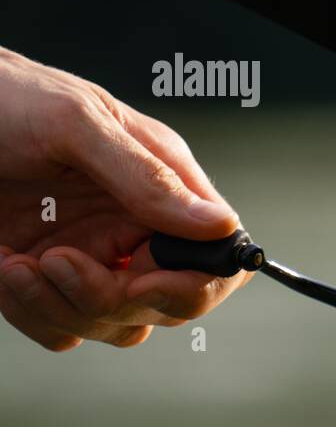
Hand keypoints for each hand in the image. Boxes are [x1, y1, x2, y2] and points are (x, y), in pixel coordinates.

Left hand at [0, 48, 245, 350]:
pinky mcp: (45, 279)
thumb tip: (222, 226)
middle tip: (59, 261)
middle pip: (167, 305)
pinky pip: (59, 329)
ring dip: (61, 307)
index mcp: (164, 186)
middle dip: (112, 299)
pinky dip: (28, 311)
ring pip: (114, 327)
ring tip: (17, 263)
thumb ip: (149, 178)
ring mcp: (92, 258)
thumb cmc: (6, 97)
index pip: (217, 257)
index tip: (145, 283)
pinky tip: (3, 264)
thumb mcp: (77, 124)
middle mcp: (134, 228)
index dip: (196, 284)